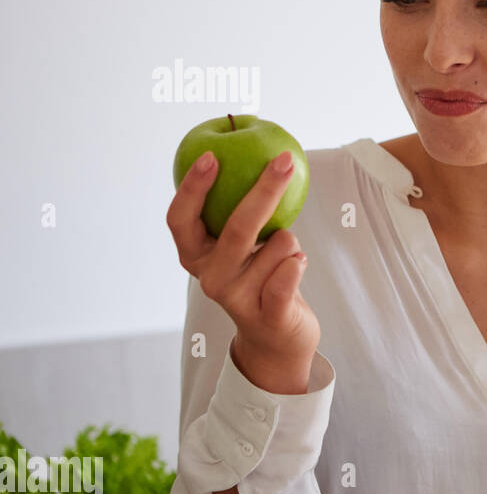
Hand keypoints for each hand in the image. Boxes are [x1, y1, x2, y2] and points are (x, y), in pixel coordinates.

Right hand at [166, 150, 320, 371]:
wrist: (276, 338)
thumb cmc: (260, 278)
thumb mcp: (242, 247)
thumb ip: (240, 212)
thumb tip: (260, 156)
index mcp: (196, 256)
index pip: (181, 219)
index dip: (192, 188)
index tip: (211, 155)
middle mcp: (210, 277)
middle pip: (236, 227)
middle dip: (264, 189)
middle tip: (284, 160)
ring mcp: (236, 298)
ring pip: (279, 244)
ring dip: (292, 242)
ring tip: (286, 258)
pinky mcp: (267, 315)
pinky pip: (289, 274)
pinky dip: (299, 263)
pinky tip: (299, 263)